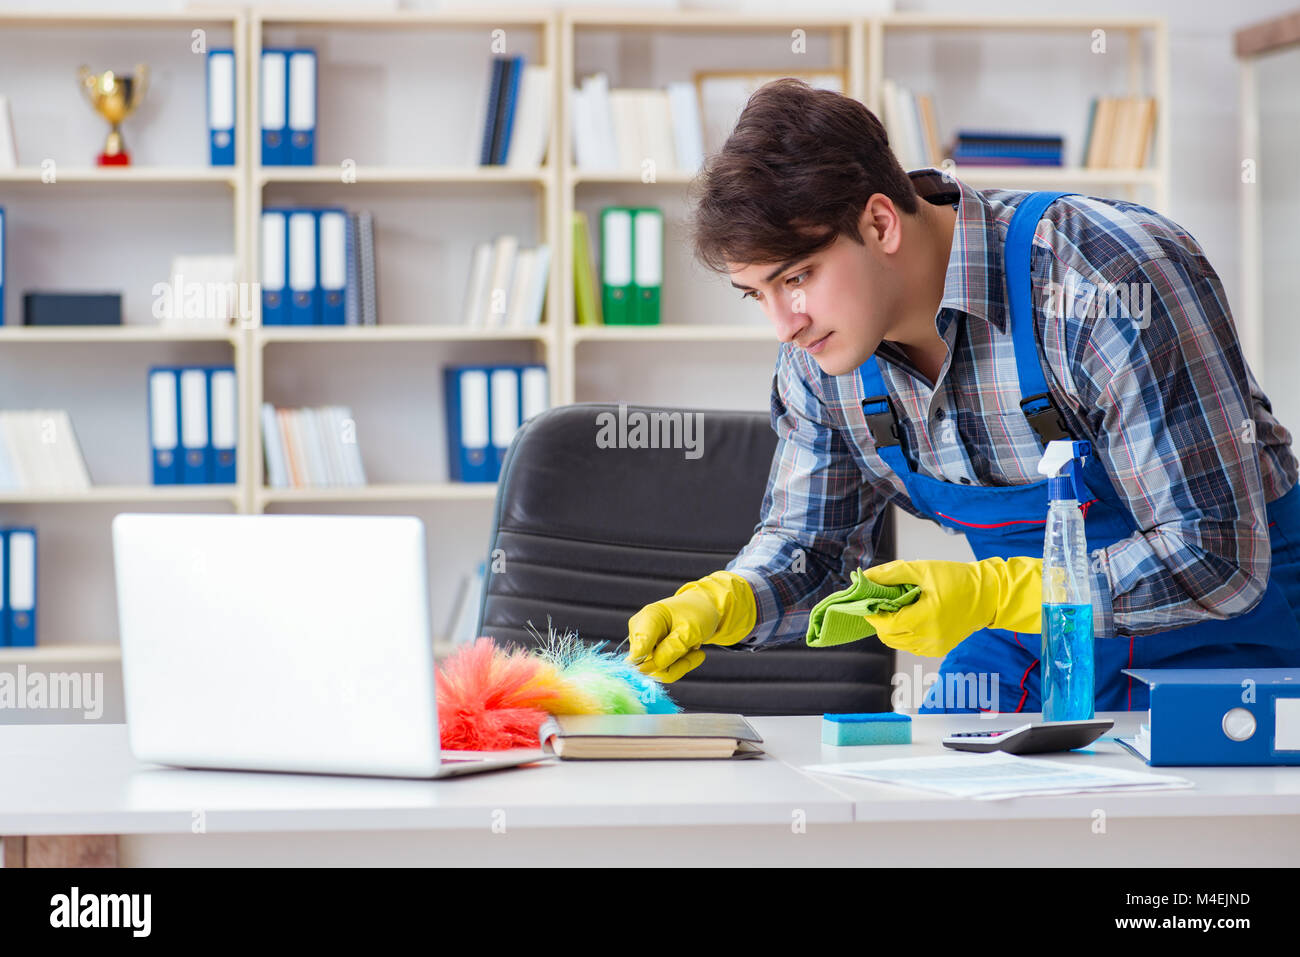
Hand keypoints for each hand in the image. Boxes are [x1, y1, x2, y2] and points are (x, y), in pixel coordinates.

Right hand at [626, 571, 755, 682]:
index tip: (660, 668)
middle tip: (698, 653)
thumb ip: (671, 649)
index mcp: (648, 618)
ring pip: (656, 671)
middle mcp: (640, 631)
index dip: (644, 662)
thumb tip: (644, 669)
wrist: (701, 608)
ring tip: (696, 651)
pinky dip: (679, 665)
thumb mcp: (691, 630)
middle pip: (648, 663)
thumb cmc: (696, 614)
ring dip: (680, 665)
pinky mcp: (649, 654)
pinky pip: (662, 670)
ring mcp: (643, 644)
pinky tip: (693, 653)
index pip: (639, 646)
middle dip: (675, 664)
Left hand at [860, 557, 1042, 657]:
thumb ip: (890, 574)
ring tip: (899, 608)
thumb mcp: (921, 569)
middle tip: (883, 602)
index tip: (869, 601)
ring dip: (892, 628)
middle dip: (880, 620)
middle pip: (888, 636)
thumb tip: (864, 577)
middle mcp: (929, 638)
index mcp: (925, 617)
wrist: (988, 595)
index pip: (885, 624)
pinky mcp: (939, 650)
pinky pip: (911, 646)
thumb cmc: (956, 579)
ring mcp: (935, 647)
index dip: (873, 613)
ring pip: (898, 643)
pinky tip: (912, 618)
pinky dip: (905, 635)